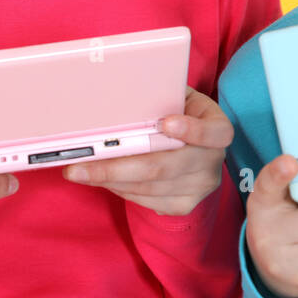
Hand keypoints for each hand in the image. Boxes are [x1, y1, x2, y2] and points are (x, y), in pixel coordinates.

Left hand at [61, 86, 230, 215]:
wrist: (191, 141)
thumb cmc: (175, 110)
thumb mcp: (175, 95)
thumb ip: (158, 96)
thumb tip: (115, 93)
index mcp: (218, 127)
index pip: (215, 132)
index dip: (192, 130)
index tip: (165, 123)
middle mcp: (213, 161)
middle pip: (164, 167)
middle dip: (117, 166)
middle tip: (80, 162)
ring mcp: (200, 187)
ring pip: (148, 188)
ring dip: (109, 179)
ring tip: (79, 170)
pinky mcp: (184, 205)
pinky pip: (146, 201)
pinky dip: (119, 189)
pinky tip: (101, 178)